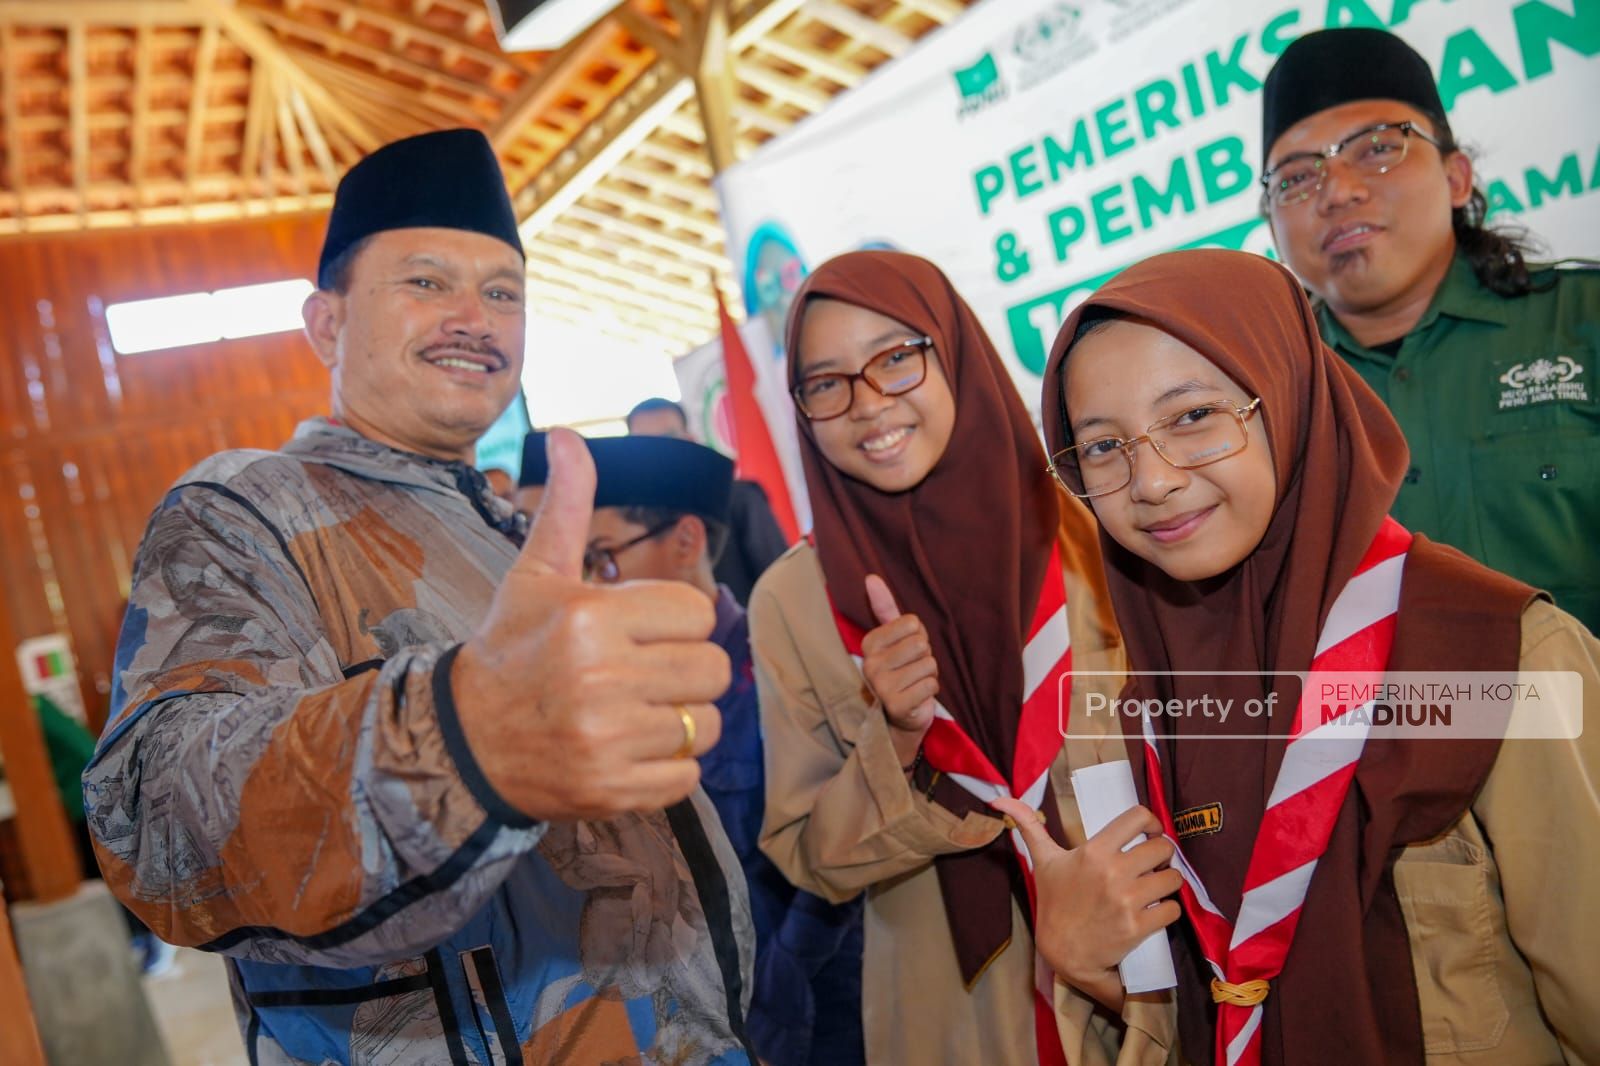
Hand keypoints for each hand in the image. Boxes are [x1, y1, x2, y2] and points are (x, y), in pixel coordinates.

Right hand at [451, 429, 729, 820]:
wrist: (462, 741)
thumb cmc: (510, 650)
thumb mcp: (535, 575)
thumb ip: (569, 508)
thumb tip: (568, 435)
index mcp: (591, 618)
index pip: (697, 612)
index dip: (674, 621)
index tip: (637, 631)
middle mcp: (602, 678)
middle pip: (712, 669)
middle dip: (684, 670)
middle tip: (641, 673)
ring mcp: (608, 739)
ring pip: (704, 724)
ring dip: (679, 721)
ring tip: (633, 712)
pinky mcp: (613, 791)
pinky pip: (687, 777)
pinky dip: (668, 768)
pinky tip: (627, 750)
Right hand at [860, 574, 937, 766]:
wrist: (900, 715)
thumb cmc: (901, 670)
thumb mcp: (893, 638)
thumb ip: (884, 608)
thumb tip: (871, 577)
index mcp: (869, 644)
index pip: (911, 623)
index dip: (917, 636)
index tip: (906, 652)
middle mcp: (870, 664)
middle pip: (921, 644)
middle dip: (925, 656)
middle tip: (912, 669)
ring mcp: (882, 686)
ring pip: (929, 665)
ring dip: (929, 674)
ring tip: (915, 683)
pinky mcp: (897, 705)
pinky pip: (931, 685)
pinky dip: (930, 691)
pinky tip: (917, 696)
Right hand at [990, 797, 1180, 1011]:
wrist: (1061, 951)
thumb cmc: (1054, 902)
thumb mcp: (1043, 861)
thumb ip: (1029, 826)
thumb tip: (1001, 799)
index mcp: (1093, 851)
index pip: (1138, 818)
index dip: (1152, 822)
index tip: (1150, 832)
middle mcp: (1112, 872)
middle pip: (1162, 848)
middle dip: (1162, 854)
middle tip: (1154, 863)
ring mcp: (1126, 901)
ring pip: (1172, 878)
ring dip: (1168, 882)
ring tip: (1157, 886)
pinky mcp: (1138, 927)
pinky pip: (1172, 910)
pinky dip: (1169, 910)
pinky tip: (1156, 910)